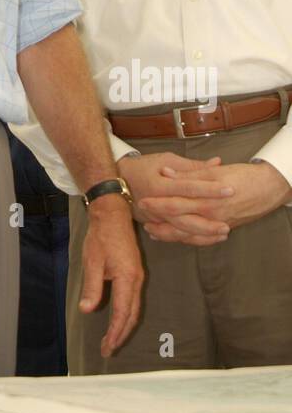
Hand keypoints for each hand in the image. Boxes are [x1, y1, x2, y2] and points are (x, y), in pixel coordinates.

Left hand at [79, 197, 143, 356]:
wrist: (113, 214)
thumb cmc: (101, 236)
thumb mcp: (92, 261)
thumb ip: (92, 286)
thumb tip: (87, 309)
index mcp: (128, 278)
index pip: (122, 313)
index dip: (115, 333)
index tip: (107, 348)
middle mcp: (137, 280)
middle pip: (131, 314)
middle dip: (120, 334)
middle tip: (108, 350)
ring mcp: (138, 276)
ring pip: (134, 308)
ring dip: (124, 325)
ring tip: (112, 340)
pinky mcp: (135, 272)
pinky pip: (133, 299)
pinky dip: (126, 314)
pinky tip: (118, 319)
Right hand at [119, 152, 232, 243]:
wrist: (115, 183)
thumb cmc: (143, 167)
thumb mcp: (166, 160)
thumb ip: (193, 166)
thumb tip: (218, 163)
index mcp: (160, 184)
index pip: (189, 188)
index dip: (210, 189)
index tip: (230, 190)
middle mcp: (157, 204)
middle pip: (186, 215)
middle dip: (209, 220)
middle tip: (229, 221)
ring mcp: (155, 217)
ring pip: (182, 230)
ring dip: (203, 233)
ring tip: (224, 232)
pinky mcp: (156, 225)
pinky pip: (176, 236)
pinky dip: (193, 239)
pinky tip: (208, 238)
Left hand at [143, 161, 291, 241]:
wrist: (268, 188)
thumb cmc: (242, 176)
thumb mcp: (214, 172)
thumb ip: (189, 174)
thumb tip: (167, 172)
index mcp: (206, 199)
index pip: (175, 204)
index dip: (158, 205)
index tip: (143, 203)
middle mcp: (210, 216)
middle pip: (179, 223)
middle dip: (160, 224)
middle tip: (143, 222)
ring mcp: (217, 225)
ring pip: (189, 235)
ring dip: (170, 235)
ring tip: (154, 232)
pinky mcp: (223, 228)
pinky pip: (202, 239)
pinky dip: (187, 240)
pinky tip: (178, 237)